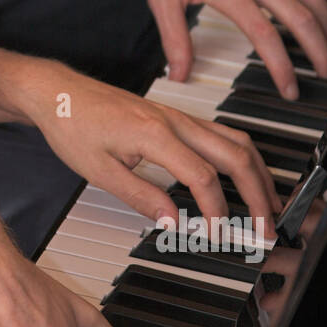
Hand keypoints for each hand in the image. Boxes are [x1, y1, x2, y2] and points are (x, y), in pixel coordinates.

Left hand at [23, 61, 278, 230]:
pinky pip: (221, 134)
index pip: (202, 176)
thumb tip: (172, 222)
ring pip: (235, 140)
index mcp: (155, 134)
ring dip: (256, 172)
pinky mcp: (175, 117)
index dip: (217, 209)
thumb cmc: (72, 124)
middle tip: (266, 225)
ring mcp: (178, 116)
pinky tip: (243, 175)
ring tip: (267, 203)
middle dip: (257, 192)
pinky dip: (241, 157)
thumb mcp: (98, 171)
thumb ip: (139, 196)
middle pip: (234, 155)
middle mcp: (174, 120)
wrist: (59, 93)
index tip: (219, 233)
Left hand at [128, 0, 326, 97]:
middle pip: (301, 16)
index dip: (281, 66)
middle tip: (326, 74)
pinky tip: (315, 17)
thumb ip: (174, 39)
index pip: (265, 34)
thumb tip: (180, 75)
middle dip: (320, 49)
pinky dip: (314, 3)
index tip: (289, 88)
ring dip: (326, 25)